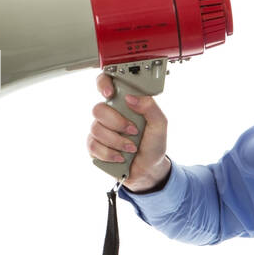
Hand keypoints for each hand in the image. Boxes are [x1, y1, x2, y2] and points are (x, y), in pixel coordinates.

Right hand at [87, 72, 170, 191]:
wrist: (148, 170)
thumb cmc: (153, 145)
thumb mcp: (160, 124)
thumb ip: (150, 107)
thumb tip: (131, 98)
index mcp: (123, 104)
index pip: (106, 84)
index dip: (103, 84)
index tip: (110, 93)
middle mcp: (109, 115)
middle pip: (98, 109)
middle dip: (117, 122)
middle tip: (133, 131)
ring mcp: (100, 131)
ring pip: (96, 129)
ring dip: (117, 141)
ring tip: (131, 148)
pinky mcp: (94, 147)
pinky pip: (93, 146)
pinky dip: (109, 153)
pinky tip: (120, 156)